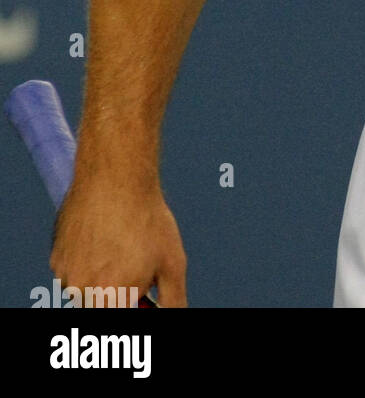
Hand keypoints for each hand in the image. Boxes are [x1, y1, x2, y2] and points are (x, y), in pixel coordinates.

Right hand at [50, 177, 187, 307]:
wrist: (116, 177)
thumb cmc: (147, 220)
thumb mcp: (172, 262)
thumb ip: (173, 300)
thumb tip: (175, 315)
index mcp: (111, 300)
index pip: (121, 322)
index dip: (134, 306)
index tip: (142, 296)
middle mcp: (83, 293)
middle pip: (102, 307)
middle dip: (119, 294)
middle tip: (134, 265)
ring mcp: (65, 275)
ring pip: (86, 290)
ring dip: (101, 278)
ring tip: (119, 244)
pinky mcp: (56, 258)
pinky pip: (73, 271)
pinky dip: (87, 261)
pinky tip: (102, 236)